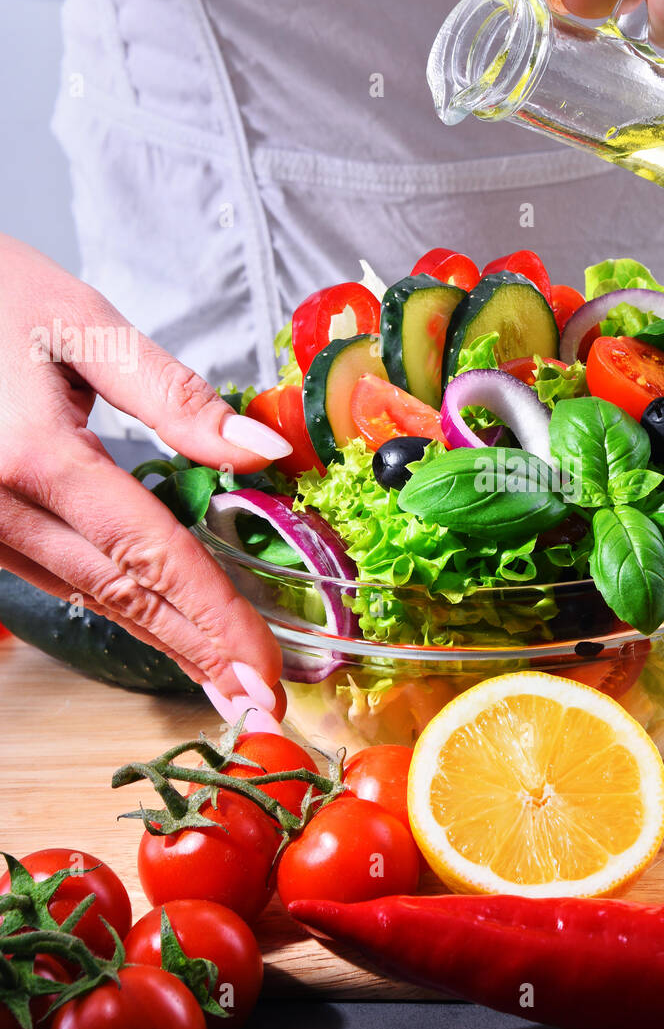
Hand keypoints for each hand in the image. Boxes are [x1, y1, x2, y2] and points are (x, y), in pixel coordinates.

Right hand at [0, 234, 289, 716]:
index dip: (215, 621)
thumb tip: (262, 452)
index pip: (152, 557)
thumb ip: (173, 395)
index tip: (264, 674)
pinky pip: (50, 576)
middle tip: (259, 707)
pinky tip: (160, 628)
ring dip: (161, 640)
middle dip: (198, 654)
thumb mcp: (81, 321)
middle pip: (122, 596)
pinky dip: (113, 605)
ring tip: (223, 679)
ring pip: (86, 596)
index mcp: (34, 455)